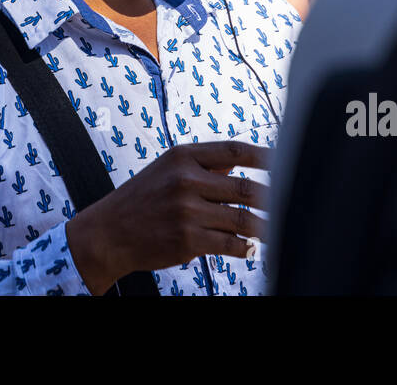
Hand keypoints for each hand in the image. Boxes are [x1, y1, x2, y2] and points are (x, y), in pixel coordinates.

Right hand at [64, 141, 271, 294]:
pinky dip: (246, 246)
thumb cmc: (140, 200)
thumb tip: (238, 162)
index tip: (287, 159)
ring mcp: (187, 211)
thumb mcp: (166, 170)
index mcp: (183, 156)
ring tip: (274, 230)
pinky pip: (231, 244)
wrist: (108, 233)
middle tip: (288, 203)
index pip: (235, 151)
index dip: (265, 156)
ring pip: (243, 219)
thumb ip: (202, 165)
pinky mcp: (189, 240)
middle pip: (245, 187)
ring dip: (264, 226)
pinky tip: (249, 246)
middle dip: (272, 198)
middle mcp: (186, 180)